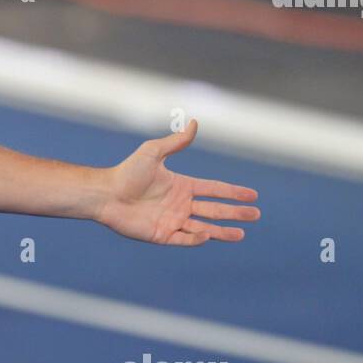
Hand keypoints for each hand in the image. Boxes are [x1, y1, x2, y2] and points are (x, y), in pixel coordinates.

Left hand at [97, 120, 259, 245]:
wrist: (106, 193)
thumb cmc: (127, 172)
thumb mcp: (153, 152)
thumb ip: (176, 142)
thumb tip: (195, 122)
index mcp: (182, 185)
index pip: (214, 189)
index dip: (233, 192)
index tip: (253, 195)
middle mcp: (180, 204)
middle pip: (215, 209)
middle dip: (235, 213)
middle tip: (256, 215)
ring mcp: (172, 220)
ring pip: (204, 228)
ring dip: (223, 231)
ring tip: (241, 233)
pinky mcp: (162, 235)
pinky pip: (184, 239)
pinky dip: (197, 238)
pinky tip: (208, 234)